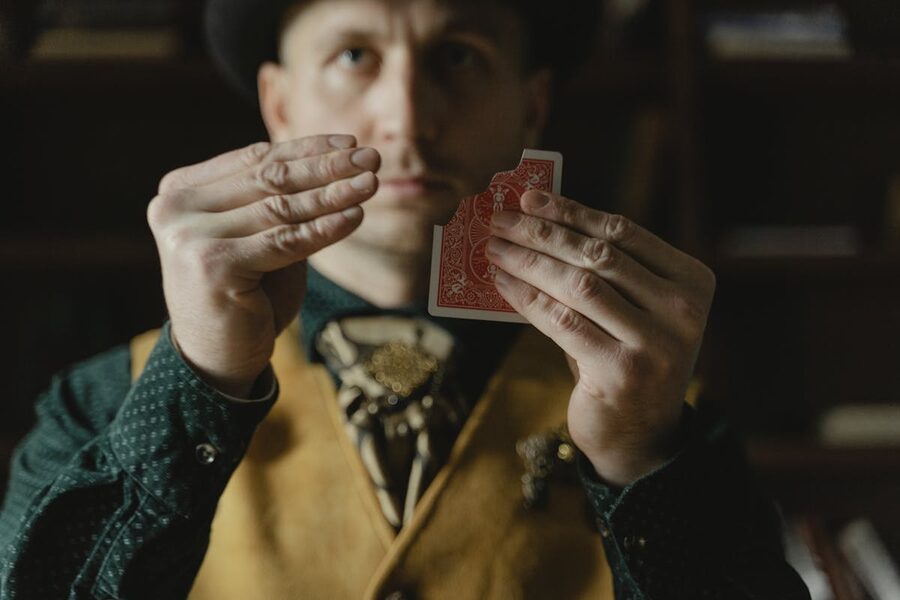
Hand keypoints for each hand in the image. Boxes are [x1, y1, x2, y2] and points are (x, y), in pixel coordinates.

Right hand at [148, 135, 379, 396]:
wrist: (217, 358)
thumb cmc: (246, 294)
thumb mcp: (257, 236)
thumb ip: (276, 199)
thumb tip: (331, 158)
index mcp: (181, 189)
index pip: (254, 158)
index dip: (306, 148)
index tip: (350, 142)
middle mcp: (176, 207)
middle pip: (269, 178)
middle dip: (326, 166)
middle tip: (372, 157)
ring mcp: (190, 236)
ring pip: (280, 208)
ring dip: (333, 193)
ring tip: (372, 183)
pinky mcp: (212, 265)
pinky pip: (285, 241)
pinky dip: (324, 229)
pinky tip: (355, 217)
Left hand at [487, 191, 715, 486]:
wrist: (639, 433)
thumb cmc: (625, 356)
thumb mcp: (629, 309)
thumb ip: (602, 270)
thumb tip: (537, 219)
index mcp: (693, 282)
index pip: (624, 232)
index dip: (572, 211)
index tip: (529, 198)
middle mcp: (683, 311)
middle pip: (598, 255)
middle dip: (542, 232)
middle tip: (499, 219)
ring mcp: (656, 344)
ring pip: (578, 285)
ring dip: (528, 261)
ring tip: (493, 248)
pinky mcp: (622, 372)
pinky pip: (561, 321)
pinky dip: (525, 297)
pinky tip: (501, 282)